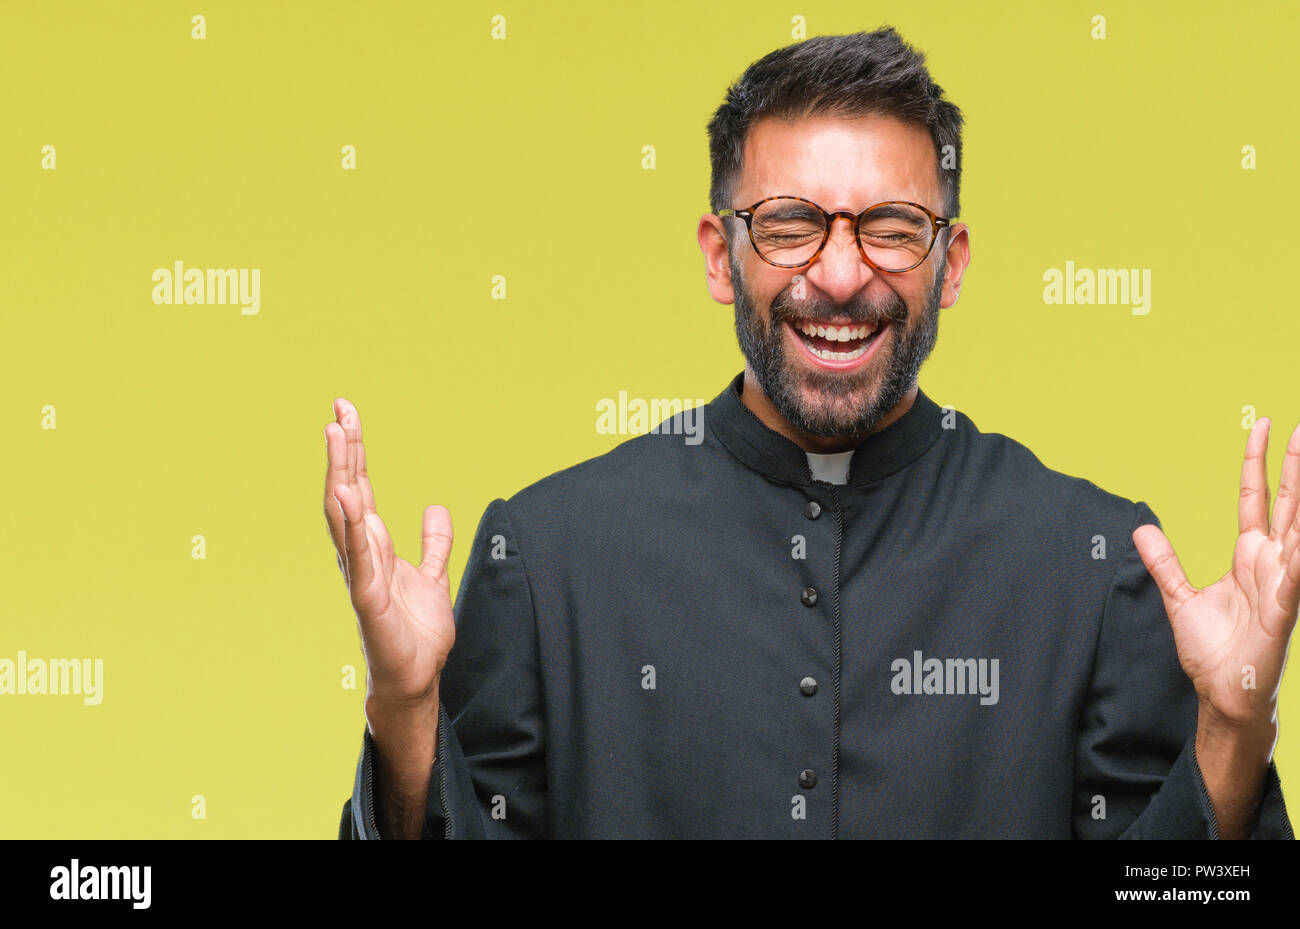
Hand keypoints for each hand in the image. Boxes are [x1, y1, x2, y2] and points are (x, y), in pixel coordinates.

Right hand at [323, 398, 455, 709]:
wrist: (417, 676)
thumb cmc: (416, 632)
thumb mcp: (433, 576)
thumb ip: (434, 543)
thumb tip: (435, 508)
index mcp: (374, 546)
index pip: (361, 488)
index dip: (354, 452)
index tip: (346, 414)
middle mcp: (361, 554)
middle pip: (347, 491)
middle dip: (344, 450)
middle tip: (338, 409)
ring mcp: (361, 574)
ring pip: (345, 515)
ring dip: (340, 473)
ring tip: (335, 435)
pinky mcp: (369, 598)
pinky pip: (360, 557)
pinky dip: (353, 525)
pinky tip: (349, 496)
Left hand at [1133, 417, 1299, 730]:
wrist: (1224, 692)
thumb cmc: (1213, 651)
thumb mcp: (1180, 597)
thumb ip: (1164, 562)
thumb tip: (1140, 530)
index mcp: (1250, 556)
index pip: (1255, 499)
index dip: (1257, 463)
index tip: (1261, 427)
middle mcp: (1272, 563)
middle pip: (1288, 504)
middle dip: (1295, 466)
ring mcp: (1283, 584)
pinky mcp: (1285, 609)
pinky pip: (1298, 575)